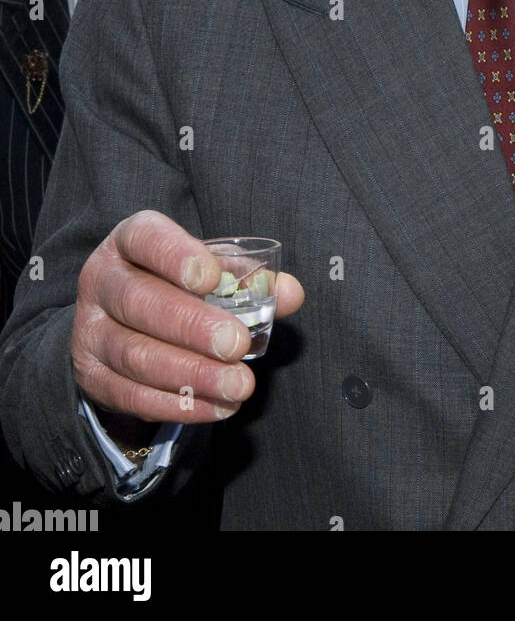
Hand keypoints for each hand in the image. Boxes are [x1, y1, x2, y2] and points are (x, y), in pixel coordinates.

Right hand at [71, 210, 304, 424]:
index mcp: (131, 241)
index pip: (146, 239)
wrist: (120, 324)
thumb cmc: (176, 285)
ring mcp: (90, 331)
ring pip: (136, 355)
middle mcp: (103, 281)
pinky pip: (132, 395)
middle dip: (192, 326)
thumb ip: (248, 278)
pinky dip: (178, 405)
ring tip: (239, 384)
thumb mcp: (208, 269)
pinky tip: (217, 407)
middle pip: (140, 302)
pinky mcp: (92, 376)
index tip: (212, 279)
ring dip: (192, 374)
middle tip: (237, 344)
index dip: (176, 256)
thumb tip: (291, 292)